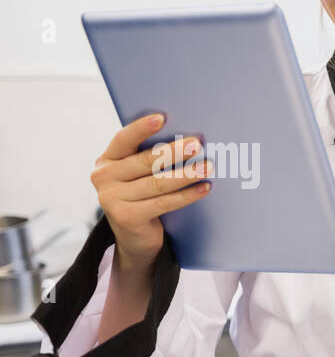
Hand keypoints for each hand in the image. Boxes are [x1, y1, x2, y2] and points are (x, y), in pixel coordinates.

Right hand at [92, 113, 212, 268]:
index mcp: (106, 160)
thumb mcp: (138, 176)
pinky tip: (205, 188)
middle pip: (145, 161)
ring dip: (186, 174)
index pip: (123, 139)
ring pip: (157, 183)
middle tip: (198, 143)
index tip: (162, 117)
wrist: (135, 238)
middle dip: (174, 152)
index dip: (141, 128)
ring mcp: (111, 199)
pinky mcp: (126, 217)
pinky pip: (164, 203)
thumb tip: (187, 140)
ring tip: (208, 167)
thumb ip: (149, 160)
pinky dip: (187, 195)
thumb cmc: (142, 197)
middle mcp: (103, 177)